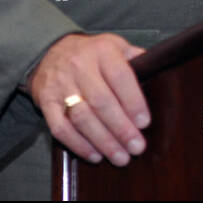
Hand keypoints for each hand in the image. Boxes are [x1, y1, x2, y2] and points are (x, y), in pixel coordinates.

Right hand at [30, 32, 149, 165]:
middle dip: (121, 128)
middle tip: (136, 147)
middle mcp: (80, 66)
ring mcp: (61, 85)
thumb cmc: (91, 54)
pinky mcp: (46, 102)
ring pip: (82, 117)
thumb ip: (134, 57)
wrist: (49, 52)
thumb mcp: (114, 45)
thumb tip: (156, 68)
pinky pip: (60, 128)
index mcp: (102, 51)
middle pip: (102, 101)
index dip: (133, 101)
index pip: (120, 76)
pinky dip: (78, 144)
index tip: (144, 123)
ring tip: (120, 156)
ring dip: (103, 141)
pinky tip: (95, 155)